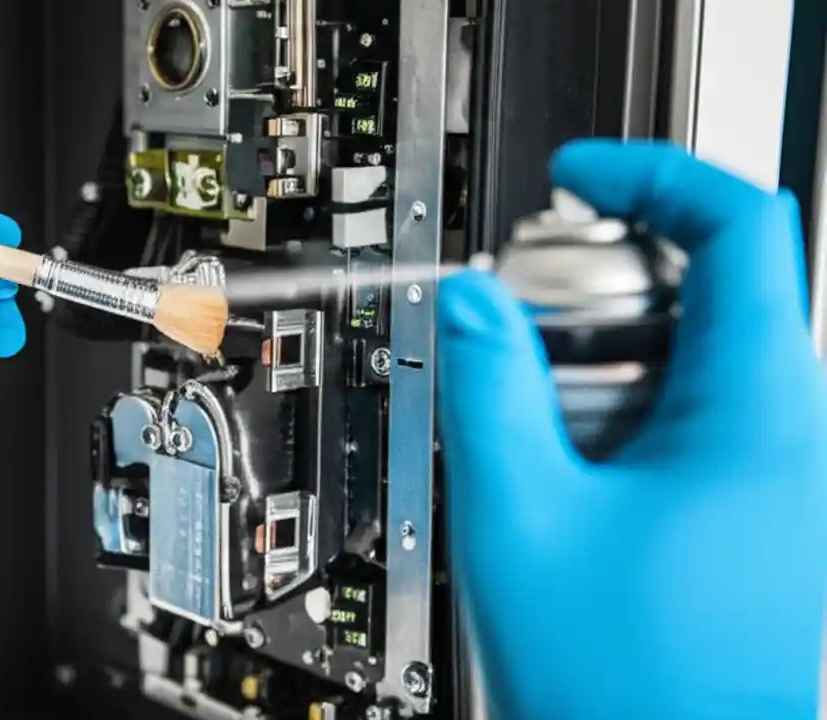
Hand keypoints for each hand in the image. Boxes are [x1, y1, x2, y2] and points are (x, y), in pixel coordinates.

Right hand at [437, 140, 826, 717]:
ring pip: (691, 361)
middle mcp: (791, 435)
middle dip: (600, 289)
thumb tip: (468, 302)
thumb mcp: (524, 518)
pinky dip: (620, 421)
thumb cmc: (630, 687)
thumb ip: (488, 387)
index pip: (736, 224)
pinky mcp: (758, 514)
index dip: (651, 175)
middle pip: (705, 288)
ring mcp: (781, 478)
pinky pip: (692, 423)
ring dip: (601, 367)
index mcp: (757, 411)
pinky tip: (569, 483)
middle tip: (519, 327)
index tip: (578, 176)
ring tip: (536, 438)